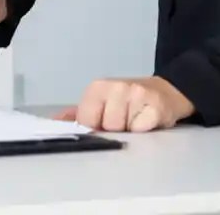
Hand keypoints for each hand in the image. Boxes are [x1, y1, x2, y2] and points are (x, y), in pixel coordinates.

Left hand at [55, 76, 193, 132]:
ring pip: (124, 130)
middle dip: (115, 130)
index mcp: (97, 87)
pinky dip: (145, 130)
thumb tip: (55, 123)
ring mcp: (137, 95)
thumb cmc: (128, 101)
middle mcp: (116, 87)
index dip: (95, 128)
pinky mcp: (156, 106)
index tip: (105, 122)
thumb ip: (77, 114)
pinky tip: (147, 121)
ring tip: (135, 120)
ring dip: (131, 131)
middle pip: (106, 127)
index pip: (86, 120)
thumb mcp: (101, 103)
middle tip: (124, 120)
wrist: (164, 92)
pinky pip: (143, 130)